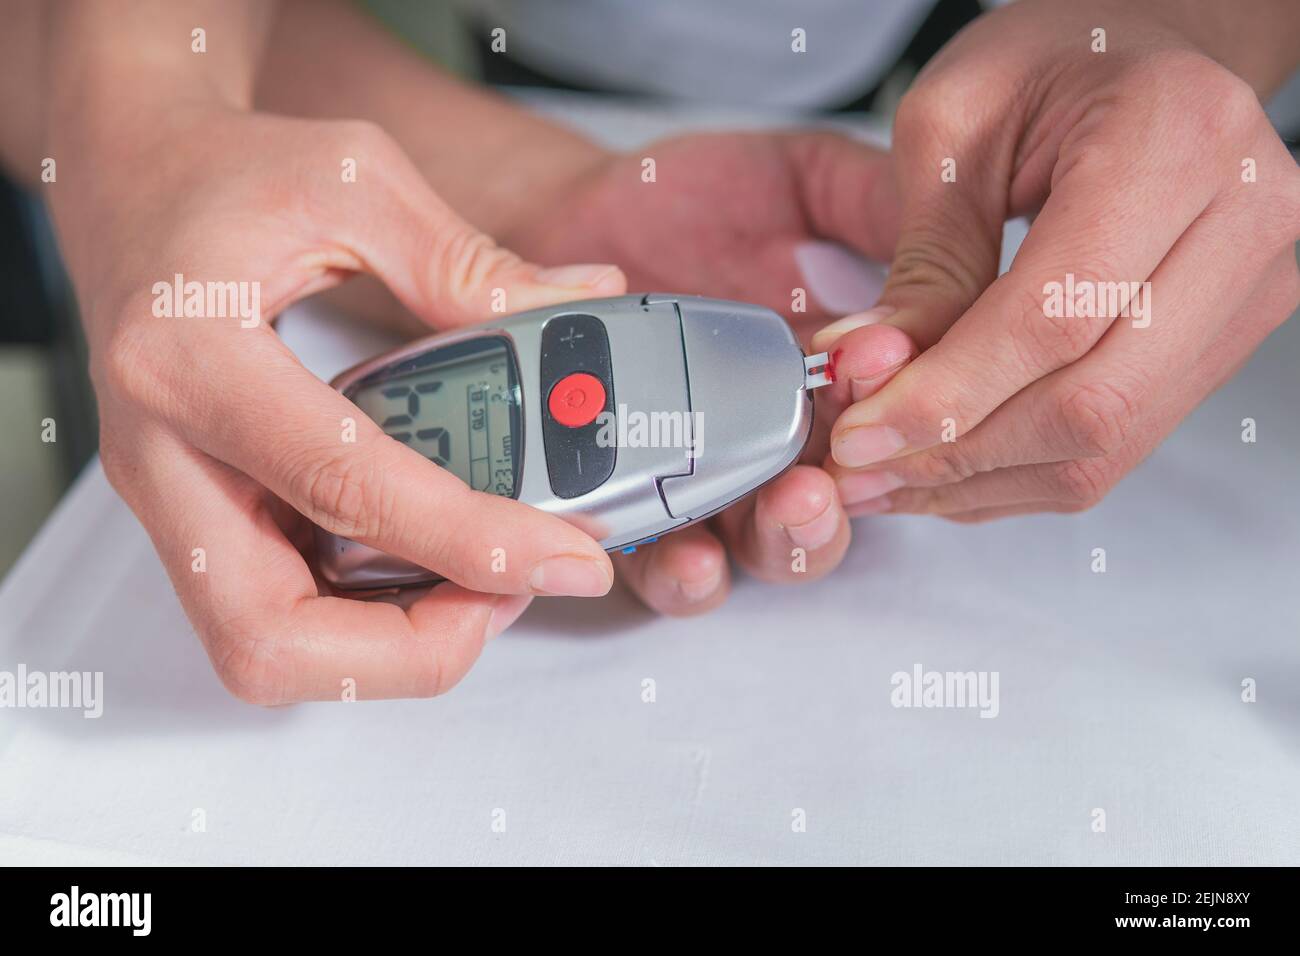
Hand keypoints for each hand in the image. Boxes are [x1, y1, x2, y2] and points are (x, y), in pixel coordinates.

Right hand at [49, 105, 626, 702]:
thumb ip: (465, 261)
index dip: (469, 541)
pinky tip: (432, 564)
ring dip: (386, 647)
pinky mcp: (197, 517)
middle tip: (508, 597)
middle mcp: (162, 454)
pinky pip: (276, 613)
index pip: (342, 486)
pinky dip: (363, 620)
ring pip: (265, 648)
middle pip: (268, 635)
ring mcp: (172, 500)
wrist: (130, 180)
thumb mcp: (352, 177)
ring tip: (481, 582)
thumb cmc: (221, 174)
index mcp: (191, 357)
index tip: (567, 557)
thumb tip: (579, 305)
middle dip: (409, 649)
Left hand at [507, 131, 909, 612]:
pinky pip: (656, 566)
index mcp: (835, 384)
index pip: (893, 416)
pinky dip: (681, 572)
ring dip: (784, 544)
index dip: (906, 403)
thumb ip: (872, 202)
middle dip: (850, 502)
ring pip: (760, 553)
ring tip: (787, 512)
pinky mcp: (627, 503)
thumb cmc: (687, 201)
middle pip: (839, 509)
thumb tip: (962, 229)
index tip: (894, 365)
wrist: (570, 211)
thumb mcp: (801, 179)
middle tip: (836, 479)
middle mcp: (779, 447)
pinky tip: (686, 550)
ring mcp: (704, 484)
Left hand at [815, 0, 1299, 521]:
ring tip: (885, 474)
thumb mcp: (951, 127)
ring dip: (978, 479)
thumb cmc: (1049, 62)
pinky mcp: (1226, 342)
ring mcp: (1250, 290)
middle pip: (1092, 402)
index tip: (857, 429)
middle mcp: (1243, 219)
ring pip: (1105, 446)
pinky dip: (1015, 471)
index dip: (948, 395)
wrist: (1143, 55)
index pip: (1056, 314)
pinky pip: (1115, 446)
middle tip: (858, 465)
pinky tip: (942, 465)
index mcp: (1175, 137)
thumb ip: (922, 259)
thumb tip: (869, 375)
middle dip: (955, 453)